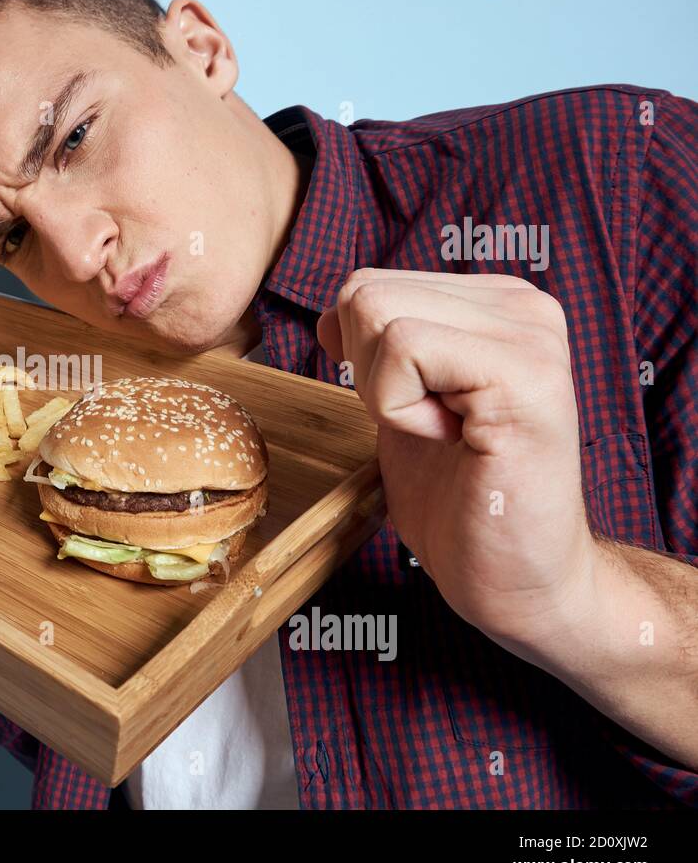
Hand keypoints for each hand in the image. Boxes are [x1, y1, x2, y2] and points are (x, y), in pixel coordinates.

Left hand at [316, 269, 594, 646]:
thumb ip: (378, 354)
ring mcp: (530, 334)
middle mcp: (522, 306)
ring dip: (385, 393)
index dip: (361, 361)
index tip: (421, 414)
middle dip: (366, 372)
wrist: (518, 578)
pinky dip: (400, 408)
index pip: (370, 284)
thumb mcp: (404, 408)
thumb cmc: (461, 502)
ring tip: (446, 434)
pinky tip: (452, 440)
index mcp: (495, 305)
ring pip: (378, 313)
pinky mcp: (524, 374)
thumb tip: (331, 316)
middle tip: (431, 428)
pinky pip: (403, 348)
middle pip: (366, 292)